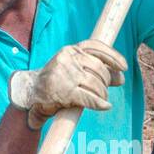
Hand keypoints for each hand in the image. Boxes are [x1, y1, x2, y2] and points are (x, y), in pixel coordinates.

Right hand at [8, 39, 125, 129]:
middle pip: (99, 68)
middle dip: (107, 80)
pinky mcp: (64, 92)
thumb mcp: (73, 69)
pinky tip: (104, 106)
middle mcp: (67, 59)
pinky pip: (89, 98)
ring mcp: (65, 75)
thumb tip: (121, 78)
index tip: (123, 67)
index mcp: (70, 50)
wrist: (30, 93)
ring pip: (96, 84)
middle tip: (106, 90)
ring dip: (103, 94)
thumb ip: (95, 70)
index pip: (96, 47)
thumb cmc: (56, 81)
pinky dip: (100, 104)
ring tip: (102, 99)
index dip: (113, 56)